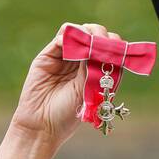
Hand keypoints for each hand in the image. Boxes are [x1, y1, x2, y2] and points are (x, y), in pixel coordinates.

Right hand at [10, 22, 123, 147]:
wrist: (42, 126)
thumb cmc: (67, 115)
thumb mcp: (87, 91)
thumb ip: (94, 68)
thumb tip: (102, 45)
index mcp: (95, 72)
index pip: (109, 50)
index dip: (114, 46)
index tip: (116, 50)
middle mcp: (81, 62)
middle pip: (95, 36)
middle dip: (101, 36)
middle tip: (102, 43)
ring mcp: (65, 57)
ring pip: (79, 32)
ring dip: (87, 32)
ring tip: (90, 42)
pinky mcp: (48, 55)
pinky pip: (61, 37)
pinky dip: (71, 36)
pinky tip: (75, 46)